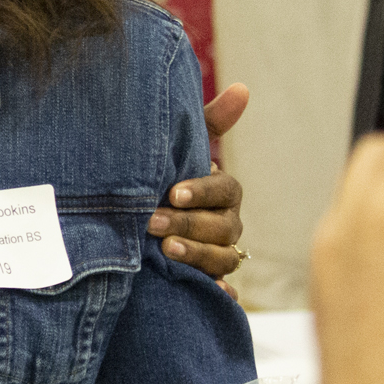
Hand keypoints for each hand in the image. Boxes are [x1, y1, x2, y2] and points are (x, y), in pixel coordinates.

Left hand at [151, 83, 247, 281]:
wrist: (140, 220)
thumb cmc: (165, 177)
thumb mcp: (182, 149)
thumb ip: (208, 122)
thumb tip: (243, 88)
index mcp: (224, 193)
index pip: (225, 191)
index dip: (202, 192)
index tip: (172, 192)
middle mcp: (227, 225)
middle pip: (224, 228)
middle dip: (191, 225)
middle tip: (153, 222)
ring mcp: (219, 254)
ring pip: (225, 259)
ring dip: (198, 256)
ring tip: (166, 252)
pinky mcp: (206, 282)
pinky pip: (223, 292)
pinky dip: (219, 294)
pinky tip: (209, 294)